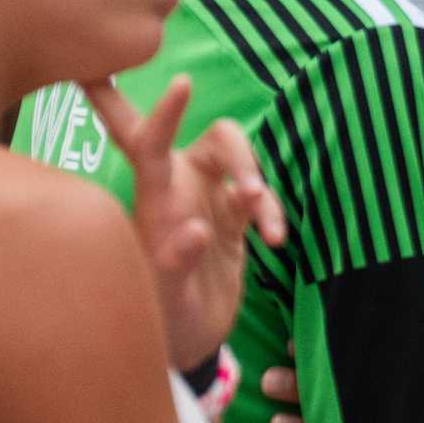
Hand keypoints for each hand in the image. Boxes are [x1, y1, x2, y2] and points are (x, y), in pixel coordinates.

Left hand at [89, 77, 285, 373]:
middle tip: (249, 190)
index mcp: (153, 196)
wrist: (184, 341)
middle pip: (217, 139)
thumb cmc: (160, 315)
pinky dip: (272, 213)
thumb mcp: (162, 297)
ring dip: (259, 183)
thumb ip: (175, 263)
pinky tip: (276, 240)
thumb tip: (196, 231)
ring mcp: (212, 199)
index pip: (147, 139)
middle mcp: (182, 186)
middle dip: (239, 155)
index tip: (183, 81)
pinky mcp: (236, 218)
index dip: (161, 111)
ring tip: (264, 221)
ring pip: (243, 162)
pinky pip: (261, 198)